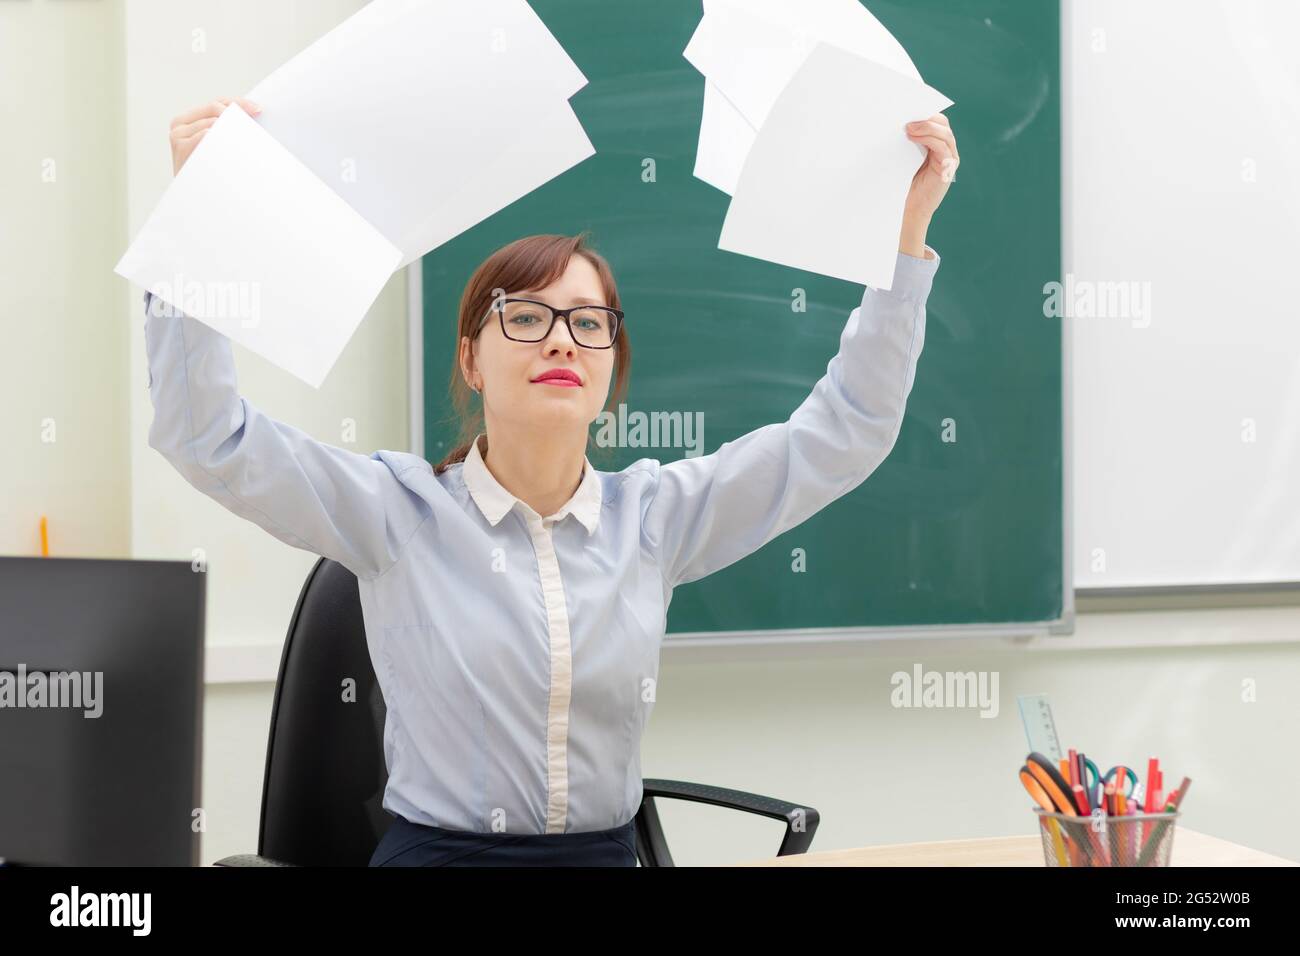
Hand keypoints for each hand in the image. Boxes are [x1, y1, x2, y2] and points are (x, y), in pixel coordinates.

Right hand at [169, 97, 260, 175]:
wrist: (195, 201)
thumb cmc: (210, 174)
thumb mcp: (217, 146)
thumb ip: (225, 129)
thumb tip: (253, 113)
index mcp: (186, 120)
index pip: (216, 103)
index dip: (238, 103)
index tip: (258, 109)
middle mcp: (179, 124)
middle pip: (215, 108)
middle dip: (238, 112)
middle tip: (256, 120)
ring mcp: (178, 135)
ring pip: (214, 122)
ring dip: (234, 129)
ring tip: (248, 140)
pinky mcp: (182, 146)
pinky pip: (208, 134)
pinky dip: (224, 139)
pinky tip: (234, 149)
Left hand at [899, 113, 957, 257]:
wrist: (909, 209)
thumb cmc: (904, 183)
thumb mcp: (905, 157)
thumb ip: (908, 140)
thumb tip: (898, 120)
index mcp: (937, 145)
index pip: (936, 121)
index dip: (925, 113)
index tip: (907, 107)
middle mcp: (946, 150)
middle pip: (942, 124)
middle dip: (926, 118)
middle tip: (907, 117)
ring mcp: (949, 159)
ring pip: (944, 134)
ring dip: (926, 127)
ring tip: (908, 127)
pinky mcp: (948, 169)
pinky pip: (942, 148)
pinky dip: (929, 139)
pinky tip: (914, 137)